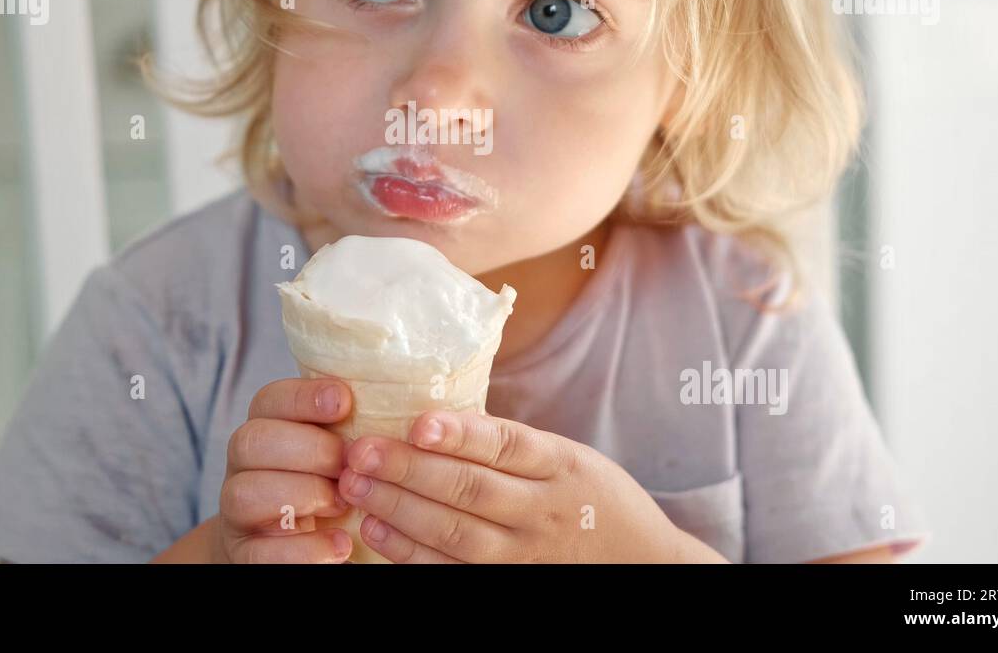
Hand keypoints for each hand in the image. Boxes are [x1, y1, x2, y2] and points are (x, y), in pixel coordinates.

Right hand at [215, 377, 355, 562]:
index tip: (344, 401)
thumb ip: (352, 428)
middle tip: (348, 464)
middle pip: (250, 441)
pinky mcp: (246, 552)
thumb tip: (403, 410)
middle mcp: (243, 466)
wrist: (300, 541)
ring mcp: (237, 511)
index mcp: (266, 429)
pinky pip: (259, 551)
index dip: (302, 397)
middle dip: (308, 449)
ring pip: (243, 493)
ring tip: (343, 504)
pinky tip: (340, 545)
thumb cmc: (330, 484)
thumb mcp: (337, 450)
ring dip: (302, 495)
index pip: (268, 400)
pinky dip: (304, 549)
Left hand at [337, 410, 714, 562]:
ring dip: (400, 509)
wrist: (641, 563)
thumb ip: (511, 444)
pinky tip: (377, 530)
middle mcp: (542, 510)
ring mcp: (525, 554)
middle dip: (409, 470)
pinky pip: (453, 570)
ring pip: (457, 534)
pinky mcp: (506, 583)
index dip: (460, 434)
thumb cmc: (588, 498)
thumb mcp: (566, 457)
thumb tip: (430, 413)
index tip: (417, 422)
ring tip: (356, 486)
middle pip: (471, 489)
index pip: (506, 444)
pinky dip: (411, 552)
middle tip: (360, 452)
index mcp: (559, 465)